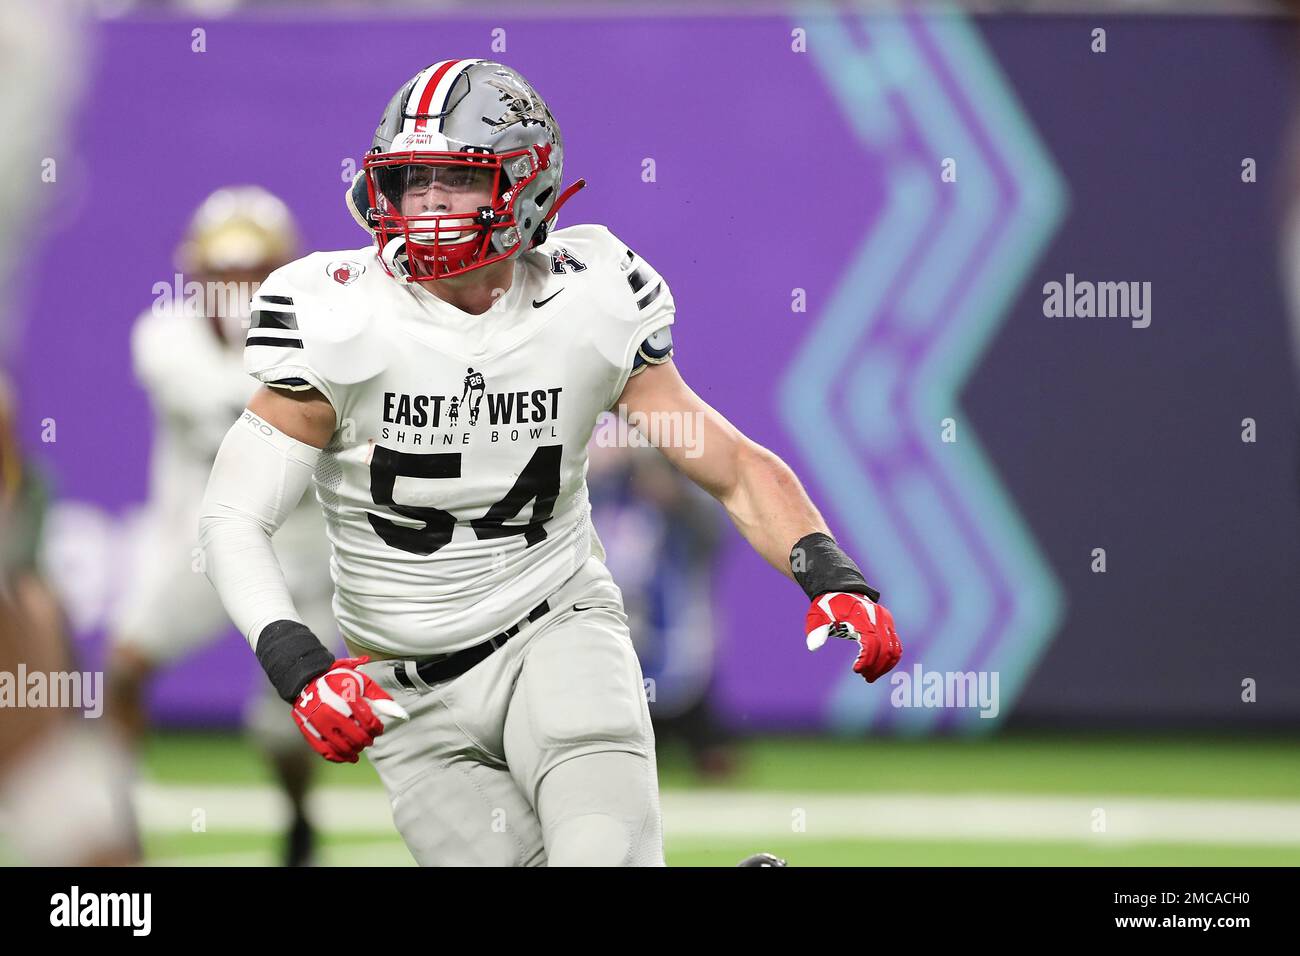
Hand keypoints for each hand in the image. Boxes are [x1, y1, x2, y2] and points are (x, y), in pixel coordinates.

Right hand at [291, 656, 408, 762]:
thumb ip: (378, 695)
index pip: (369, 722)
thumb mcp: (359, 680)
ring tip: (359, 748)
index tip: (378, 729)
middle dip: (368, 740)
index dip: (377, 728)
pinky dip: (339, 758)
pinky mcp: (310, 732)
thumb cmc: (336, 681)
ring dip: (355, 751)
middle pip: (357, 737)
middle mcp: (332, 711)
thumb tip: (398, 712)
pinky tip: (347, 757)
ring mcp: (319, 724)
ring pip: (343, 747)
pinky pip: (326, 752)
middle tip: (369, 739)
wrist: (306, 681)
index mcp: (347, 697)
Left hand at [804, 592, 901, 682]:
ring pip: (894, 647)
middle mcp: (876, 615)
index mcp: (859, 614)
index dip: (867, 659)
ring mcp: (884, 619)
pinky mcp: (888, 623)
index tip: (856, 670)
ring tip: (870, 677)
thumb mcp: (817, 616)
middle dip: (876, 666)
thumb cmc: (827, 606)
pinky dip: (890, 659)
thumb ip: (816, 630)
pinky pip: (895, 644)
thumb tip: (814, 647)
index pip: (871, 641)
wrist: (840, 589)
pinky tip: (878, 669)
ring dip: (885, 665)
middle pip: (885, 647)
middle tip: (865, 678)